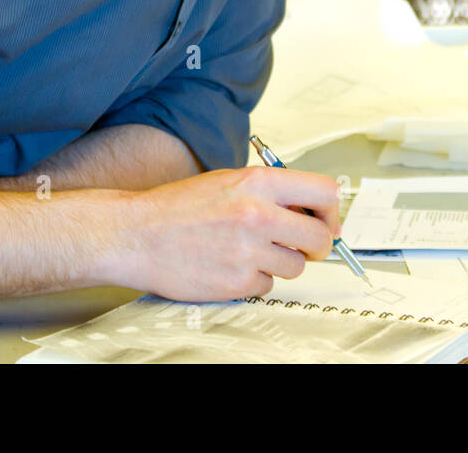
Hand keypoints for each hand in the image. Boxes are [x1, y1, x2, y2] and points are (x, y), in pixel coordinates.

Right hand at [109, 166, 341, 302]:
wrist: (135, 234)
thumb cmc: (178, 207)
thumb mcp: (229, 180)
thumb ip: (271, 192)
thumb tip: (310, 210)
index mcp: (259, 182)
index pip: (325, 192)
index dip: (332, 211)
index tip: (326, 220)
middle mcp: (258, 215)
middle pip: (320, 238)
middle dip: (317, 245)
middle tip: (302, 246)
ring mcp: (249, 251)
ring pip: (296, 266)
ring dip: (281, 262)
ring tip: (250, 251)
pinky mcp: (237, 282)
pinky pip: (267, 285)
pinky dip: (254, 280)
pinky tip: (230, 265)